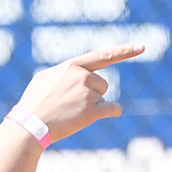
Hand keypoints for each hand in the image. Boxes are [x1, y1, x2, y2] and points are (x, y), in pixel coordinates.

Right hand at [15, 44, 144, 142]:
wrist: (29, 125)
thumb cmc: (34, 103)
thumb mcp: (44, 79)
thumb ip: (64, 73)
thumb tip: (75, 73)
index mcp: (72, 66)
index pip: (102, 56)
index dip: (124, 51)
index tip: (142, 47)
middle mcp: (82, 76)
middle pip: (101, 84)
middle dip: (92, 94)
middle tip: (70, 104)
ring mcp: (87, 94)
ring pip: (103, 97)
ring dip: (93, 105)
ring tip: (71, 112)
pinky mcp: (91, 111)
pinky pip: (112, 109)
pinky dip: (112, 111)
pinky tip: (101, 115)